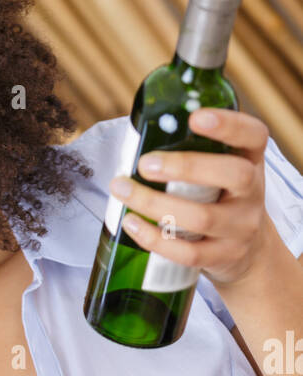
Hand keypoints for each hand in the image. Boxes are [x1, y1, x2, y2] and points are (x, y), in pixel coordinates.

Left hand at [108, 108, 277, 289]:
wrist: (249, 252)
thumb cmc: (223, 198)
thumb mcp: (223, 170)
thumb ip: (197, 151)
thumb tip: (139, 135)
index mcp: (252, 161)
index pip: (254, 136)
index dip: (228, 125)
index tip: (195, 118)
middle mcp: (252, 193)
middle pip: (233, 175)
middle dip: (186, 167)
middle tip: (145, 163)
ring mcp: (240, 229)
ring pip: (202, 217)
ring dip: (156, 204)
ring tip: (123, 190)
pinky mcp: (222, 257)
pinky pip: (188, 252)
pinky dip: (155, 239)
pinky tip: (131, 224)